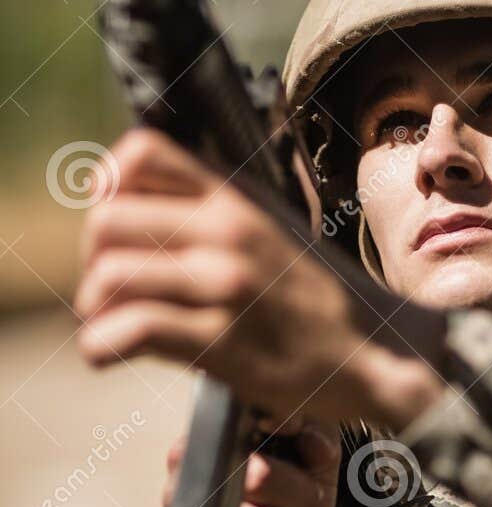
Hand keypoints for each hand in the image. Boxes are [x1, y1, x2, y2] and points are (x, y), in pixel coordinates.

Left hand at [74, 129, 445, 429]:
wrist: (383, 353)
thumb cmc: (325, 300)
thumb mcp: (279, 230)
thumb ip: (222, 211)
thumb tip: (155, 198)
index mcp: (239, 199)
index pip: (143, 152)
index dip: (107, 185)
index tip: (116, 226)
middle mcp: (228, 232)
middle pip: (107, 218)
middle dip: (93, 259)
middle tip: (111, 288)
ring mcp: (225, 285)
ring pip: (109, 275)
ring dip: (95, 308)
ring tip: (111, 324)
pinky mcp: (222, 341)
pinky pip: (129, 331)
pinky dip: (101, 347)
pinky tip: (110, 355)